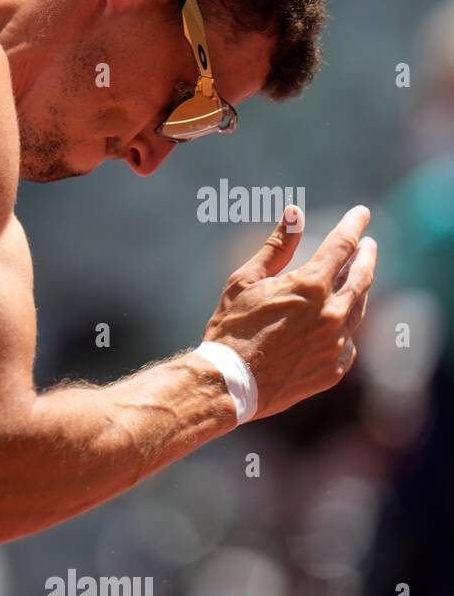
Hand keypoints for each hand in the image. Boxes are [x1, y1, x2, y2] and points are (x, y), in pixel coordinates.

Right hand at [201, 204, 376, 420]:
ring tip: (352, 280)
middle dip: (367, 255)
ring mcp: (336, 343)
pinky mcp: (334, 368)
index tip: (360, 213)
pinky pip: (347, 341)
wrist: (228, 384)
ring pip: (358, 308)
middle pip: (363, 275)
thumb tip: (294, 212)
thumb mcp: (245, 281)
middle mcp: (332, 313)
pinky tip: (333, 324)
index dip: (353, 225)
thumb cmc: (231, 328)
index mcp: (311, 286)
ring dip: (356, 290)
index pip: (343, 244)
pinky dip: (342, 328)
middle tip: (368, 245)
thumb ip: (276, 247)